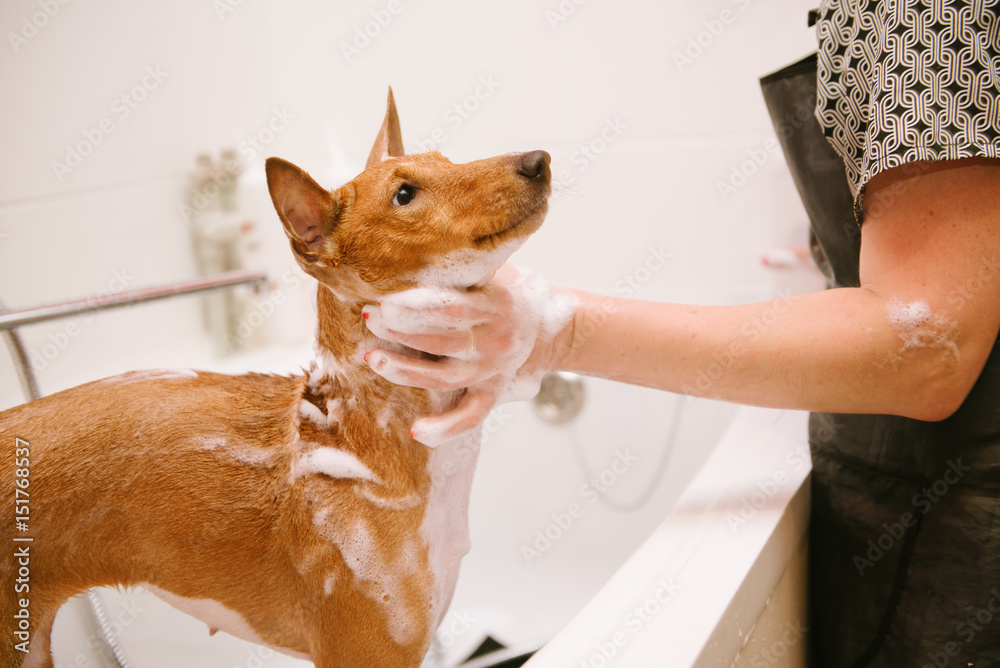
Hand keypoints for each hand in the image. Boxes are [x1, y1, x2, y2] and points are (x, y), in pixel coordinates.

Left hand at [362, 264, 577, 445]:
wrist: (552, 329)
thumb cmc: (510, 292)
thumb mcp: (495, 270)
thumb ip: (462, 266)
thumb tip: (410, 245)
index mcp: (495, 305)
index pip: (450, 307)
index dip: (414, 305)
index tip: (383, 298)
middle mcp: (495, 341)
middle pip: (440, 341)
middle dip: (399, 330)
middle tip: (369, 318)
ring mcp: (492, 371)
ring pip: (444, 378)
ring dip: (405, 371)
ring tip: (373, 359)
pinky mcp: (491, 393)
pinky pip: (469, 417)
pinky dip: (444, 429)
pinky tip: (416, 431)